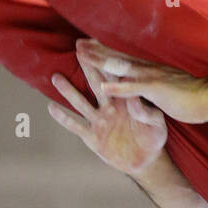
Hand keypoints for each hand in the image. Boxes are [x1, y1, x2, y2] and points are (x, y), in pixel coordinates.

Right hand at [48, 52, 167, 174]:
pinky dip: (64, 118)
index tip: (99, 47)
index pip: (115, 77)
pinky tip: (51, 107)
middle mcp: (109, 107)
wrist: (146, 160)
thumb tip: (135, 99)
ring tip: (56, 78)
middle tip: (75, 51)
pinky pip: (76, 126)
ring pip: (81, 102)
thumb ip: (146, 112)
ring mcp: (99, 121)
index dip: (108, 63)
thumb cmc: (153, 138)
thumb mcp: (155, 125)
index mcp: (125, 100)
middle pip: (95, 84)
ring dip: (68, 91)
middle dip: (86, 68)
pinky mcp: (92, 137)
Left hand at [75, 38, 207, 123]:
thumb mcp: (175, 81)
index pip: (125, 54)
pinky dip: (119, 89)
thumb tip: (154, 75)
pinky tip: (103, 89)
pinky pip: (135, 89)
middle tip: (77, 43)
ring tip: (81, 57)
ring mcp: (153, 77)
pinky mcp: (158, 91)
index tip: (90, 42)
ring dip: (101, 62)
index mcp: (153, 66)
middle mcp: (150, 68)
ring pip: (121, 67)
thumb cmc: (198, 92)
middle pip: (118, 56)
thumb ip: (160, 77)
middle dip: (97, 50)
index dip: (107, 48)